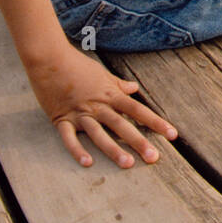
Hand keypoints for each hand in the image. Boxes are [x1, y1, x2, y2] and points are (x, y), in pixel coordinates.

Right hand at [25, 45, 178, 168]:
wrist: (49, 58)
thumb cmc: (76, 64)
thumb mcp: (101, 73)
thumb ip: (118, 84)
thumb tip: (133, 88)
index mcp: (110, 94)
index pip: (137, 110)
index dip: (156, 122)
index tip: (172, 134)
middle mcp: (98, 105)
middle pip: (122, 125)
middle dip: (139, 142)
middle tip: (153, 158)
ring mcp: (80, 113)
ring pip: (99, 134)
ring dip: (113, 150)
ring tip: (127, 164)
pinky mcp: (61, 119)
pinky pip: (70, 138)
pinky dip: (77, 150)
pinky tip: (88, 164)